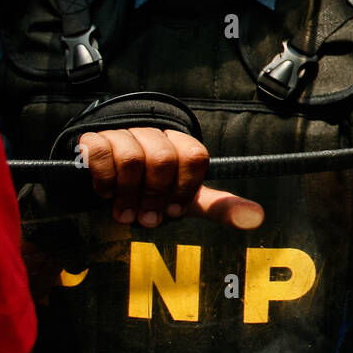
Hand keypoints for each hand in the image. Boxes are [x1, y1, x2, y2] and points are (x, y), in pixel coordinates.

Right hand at [78, 128, 263, 229]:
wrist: (111, 174)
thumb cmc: (157, 189)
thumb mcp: (189, 200)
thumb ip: (220, 207)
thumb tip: (258, 218)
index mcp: (183, 146)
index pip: (195, 157)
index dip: (184, 188)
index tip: (172, 212)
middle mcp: (156, 134)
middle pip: (163, 159)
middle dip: (155, 196)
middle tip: (146, 220)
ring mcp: (124, 133)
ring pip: (132, 158)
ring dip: (128, 194)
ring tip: (125, 215)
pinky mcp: (94, 137)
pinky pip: (101, 152)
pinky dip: (104, 179)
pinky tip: (105, 193)